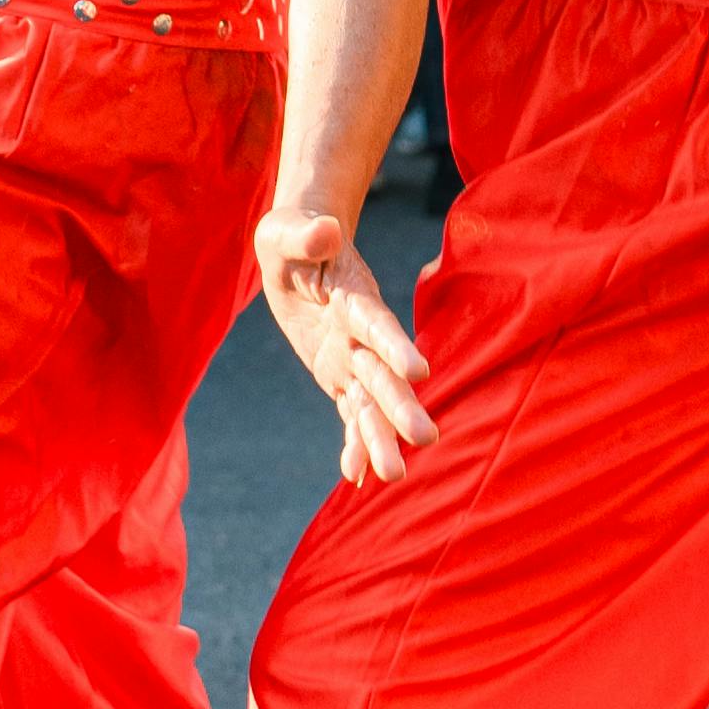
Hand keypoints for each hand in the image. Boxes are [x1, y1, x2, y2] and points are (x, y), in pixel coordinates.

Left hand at [255, 208, 438, 483]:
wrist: (297, 251)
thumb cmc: (290, 237)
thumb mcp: (284, 231)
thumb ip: (305, 235)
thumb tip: (325, 230)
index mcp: (353, 295)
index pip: (376, 322)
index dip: (394, 344)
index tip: (419, 371)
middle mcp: (360, 333)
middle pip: (383, 372)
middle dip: (401, 405)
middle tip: (425, 438)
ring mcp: (352, 357)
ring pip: (370, 402)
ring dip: (381, 437)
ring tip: (395, 475)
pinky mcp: (340, 375)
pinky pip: (349, 413)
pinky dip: (354, 443)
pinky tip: (358, 477)